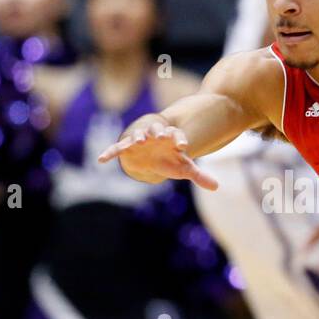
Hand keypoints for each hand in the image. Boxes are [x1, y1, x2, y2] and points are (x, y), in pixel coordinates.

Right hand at [97, 118, 217, 189]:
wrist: (152, 157)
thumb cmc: (169, 161)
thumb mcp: (184, 168)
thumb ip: (199, 175)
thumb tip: (217, 187)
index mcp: (170, 139)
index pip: (177, 137)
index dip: (180, 140)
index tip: (184, 146)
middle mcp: (154, 137)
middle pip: (156, 131)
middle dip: (158, 132)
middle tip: (161, 134)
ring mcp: (140, 141)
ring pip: (138, 136)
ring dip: (138, 137)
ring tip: (139, 141)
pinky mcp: (126, 148)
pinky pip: (116, 150)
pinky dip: (109, 154)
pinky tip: (100, 160)